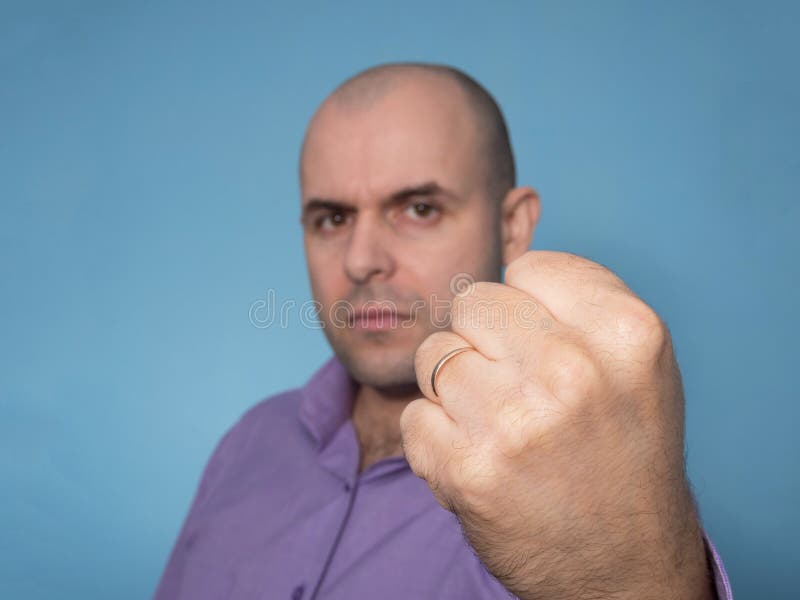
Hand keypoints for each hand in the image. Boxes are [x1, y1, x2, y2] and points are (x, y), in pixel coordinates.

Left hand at [400, 251, 713, 599]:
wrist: (627, 566)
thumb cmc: (625, 453)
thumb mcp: (638, 364)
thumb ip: (579, 302)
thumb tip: (508, 267)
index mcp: (624, 332)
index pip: (529, 266)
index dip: (526, 306)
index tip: (541, 343)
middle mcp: (571, 369)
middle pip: (472, 301)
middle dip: (482, 338)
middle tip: (513, 385)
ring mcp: (513, 421)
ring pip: (434, 353)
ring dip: (454, 389)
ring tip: (498, 426)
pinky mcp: (466, 470)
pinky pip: (415, 413)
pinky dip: (436, 436)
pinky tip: (478, 460)